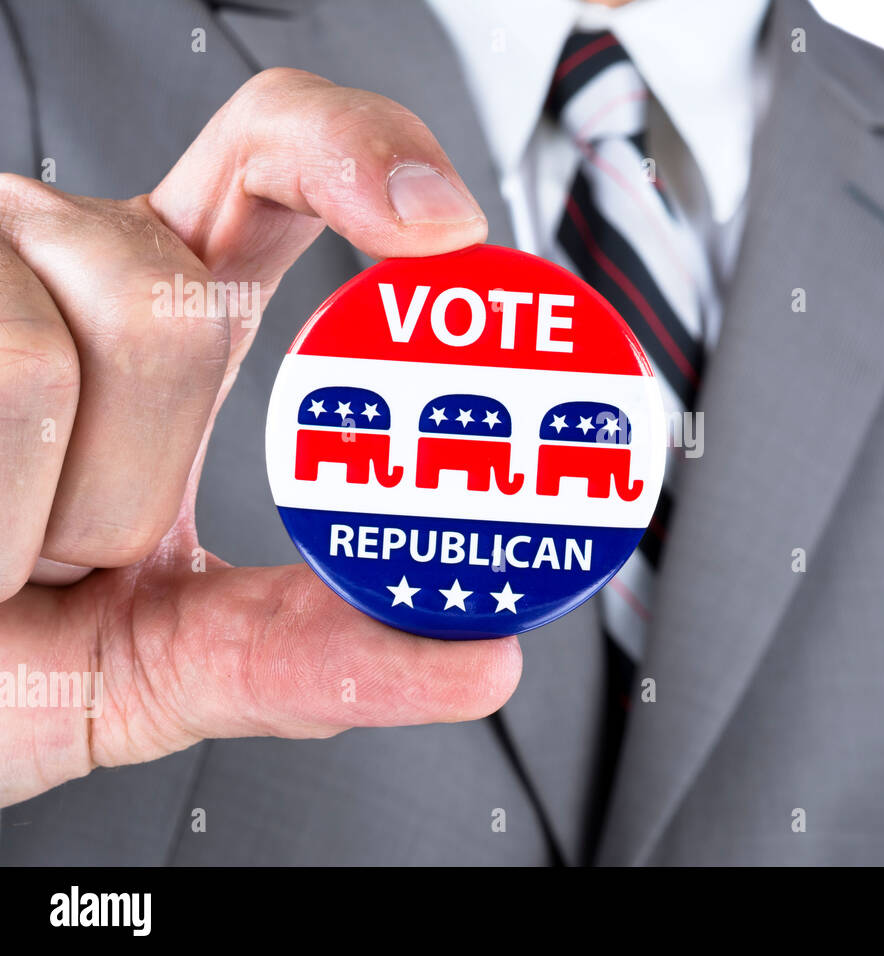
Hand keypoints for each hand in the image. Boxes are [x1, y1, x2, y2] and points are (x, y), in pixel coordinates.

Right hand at [0, 69, 520, 806]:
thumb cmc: (13, 660)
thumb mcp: (179, 657)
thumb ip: (316, 651)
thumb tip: (483, 657)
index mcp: (181, 305)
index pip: (278, 160)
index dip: (362, 153)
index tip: (443, 228)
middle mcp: (78, 258)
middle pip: (174, 301)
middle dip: (133, 485)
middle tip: (84, 554)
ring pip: (46, 361)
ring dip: (42, 518)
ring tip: (11, 550)